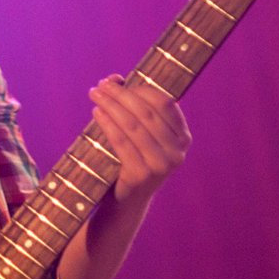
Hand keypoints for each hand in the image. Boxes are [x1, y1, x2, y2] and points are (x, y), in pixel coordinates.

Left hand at [89, 74, 190, 201]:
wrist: (125, 201)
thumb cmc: (130, 159)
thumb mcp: (138, 134)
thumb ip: (132, 106)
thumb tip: (114, 78)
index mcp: (183, 137)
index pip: (164, 102)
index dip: (140, 88)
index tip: (117, 82)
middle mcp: (177, 151)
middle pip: (146, 112)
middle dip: (120, 95)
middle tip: (100, 86)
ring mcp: (161, 165)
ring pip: (132, 125)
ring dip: (111, 105)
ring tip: (95, 94)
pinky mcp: (141, 175)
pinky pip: (121, 141)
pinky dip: (107, 123)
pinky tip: (97, 113)